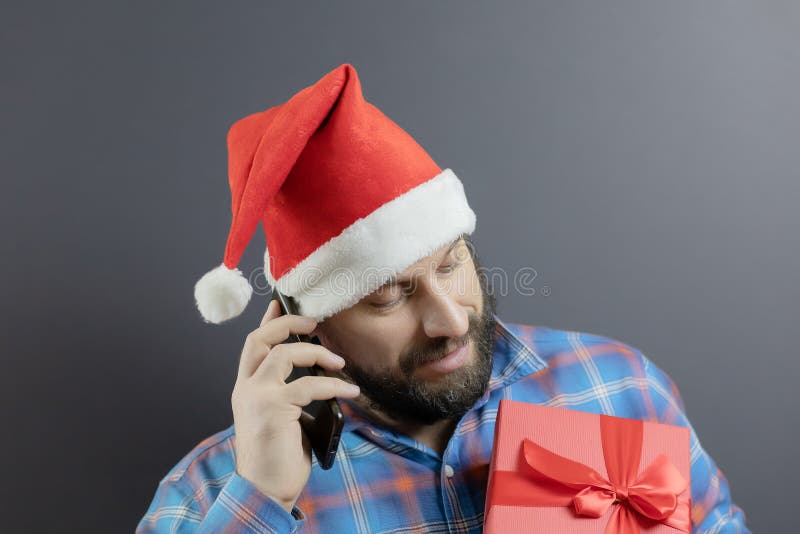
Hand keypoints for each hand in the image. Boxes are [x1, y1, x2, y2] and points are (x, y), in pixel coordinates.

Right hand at [230, 300, 359, 512]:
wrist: (265, 489)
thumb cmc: (278, 456)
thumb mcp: (280, 417)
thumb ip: (288, 393)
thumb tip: (320, 373)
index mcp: (246, 388)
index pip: (253, 345)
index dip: (269, 321)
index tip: (280, 303)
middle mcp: (246, 387)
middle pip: (261, 338)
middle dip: (288, 322)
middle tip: (314, 322)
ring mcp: (257, 396)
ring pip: (285, 354)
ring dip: (317, 352)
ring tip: (339, 362)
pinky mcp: (274, 408)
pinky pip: (310, 385)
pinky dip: (334, 384)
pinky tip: (351, 390)